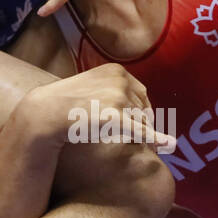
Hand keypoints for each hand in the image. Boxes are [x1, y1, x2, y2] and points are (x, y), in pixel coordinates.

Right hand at [19, 63, 175, 151]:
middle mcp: (122, 81)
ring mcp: (120, 98)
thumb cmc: (68, 103)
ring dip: (136, 133)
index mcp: (117, 71)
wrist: (48, 111)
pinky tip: (168, 146)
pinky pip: (142, 132)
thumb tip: (138, 109)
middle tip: (127, 136)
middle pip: (142, 109)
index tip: (141, 123)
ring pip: (140, 122)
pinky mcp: (117, 117)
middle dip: (139, 124)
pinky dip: (157, 140)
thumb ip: (115, 92)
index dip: (142, 111)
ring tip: (117, 140)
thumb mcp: (94, 88)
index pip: (141, 93)